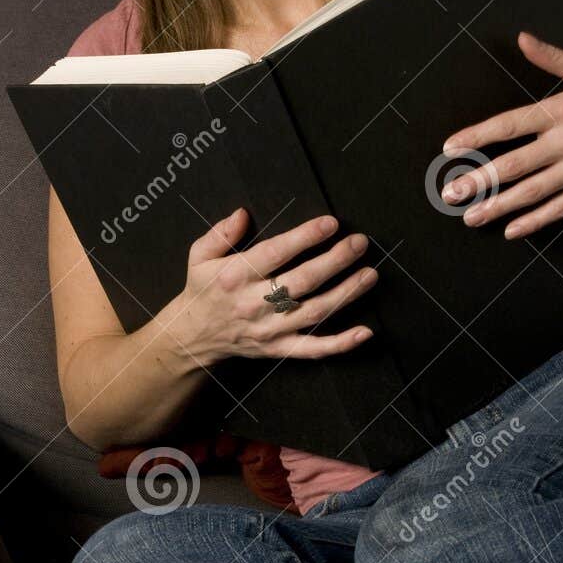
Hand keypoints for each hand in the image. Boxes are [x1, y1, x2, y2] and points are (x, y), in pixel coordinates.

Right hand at [178, 207, 377, 362]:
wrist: (192, 338)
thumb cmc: (202, 290)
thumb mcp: (199, 256)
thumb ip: (221, 233)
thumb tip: (243, 214)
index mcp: (235, 276)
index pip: (276, 253)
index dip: (305, 237)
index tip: (330, 223)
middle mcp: (254, 304)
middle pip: (302, 281)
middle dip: (335, 261)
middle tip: (359, 243)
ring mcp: (269, 330)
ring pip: (314, 312)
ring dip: (346, 294)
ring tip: (370, 274)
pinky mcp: (278, 349)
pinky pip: (313, 349)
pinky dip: (341, 343)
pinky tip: (365, 333)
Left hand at [440, 30, 562, 237]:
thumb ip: (553, 57)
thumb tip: (523, 38)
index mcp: (562, 109)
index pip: (509, 124)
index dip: (477, 136)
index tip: (451, 147)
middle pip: (513, 165)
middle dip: (478, 180)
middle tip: (450, 193)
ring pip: (532, 192)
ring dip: (499, 206)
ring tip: (471, 217)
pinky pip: (560, 208)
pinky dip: (535, 221)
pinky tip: (512, 230)